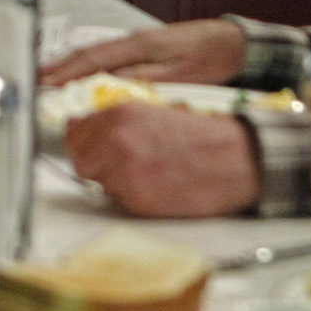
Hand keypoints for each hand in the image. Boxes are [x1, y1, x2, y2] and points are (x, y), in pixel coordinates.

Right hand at [40, 19, 245, 86]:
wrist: (235, 43)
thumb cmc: (211, 58)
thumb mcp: (180, 75)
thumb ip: (144, 79)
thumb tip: (109, 84)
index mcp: (138, 45)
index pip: (92, 59)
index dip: (64, 71)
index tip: (43, 82)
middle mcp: (133, 40)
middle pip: (87, 54)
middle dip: (59, 67)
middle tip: (35, 79)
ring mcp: (138, 44)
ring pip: (96, 56)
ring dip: (71, 67)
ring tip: (49, 78)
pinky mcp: (145, 50)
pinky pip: (108, 59)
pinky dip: (89, 67)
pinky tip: (83, 76)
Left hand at [65, 104, 259, 216]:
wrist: (236, 160)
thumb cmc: (202, 135)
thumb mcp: (154, 110)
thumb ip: (116, 119)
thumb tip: (82, 126)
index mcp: (120, 114)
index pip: (74, 131)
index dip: (82, 140)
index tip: (89, 144)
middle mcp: (118, 141)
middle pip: (79, 159)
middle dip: (94, 162)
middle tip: (115, 163)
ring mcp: (126, 172)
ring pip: (97, 181)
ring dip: (111, 179)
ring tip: (141, 172)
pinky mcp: (138, 200)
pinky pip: (118, 199)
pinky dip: (129, 195)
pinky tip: (153, 185)